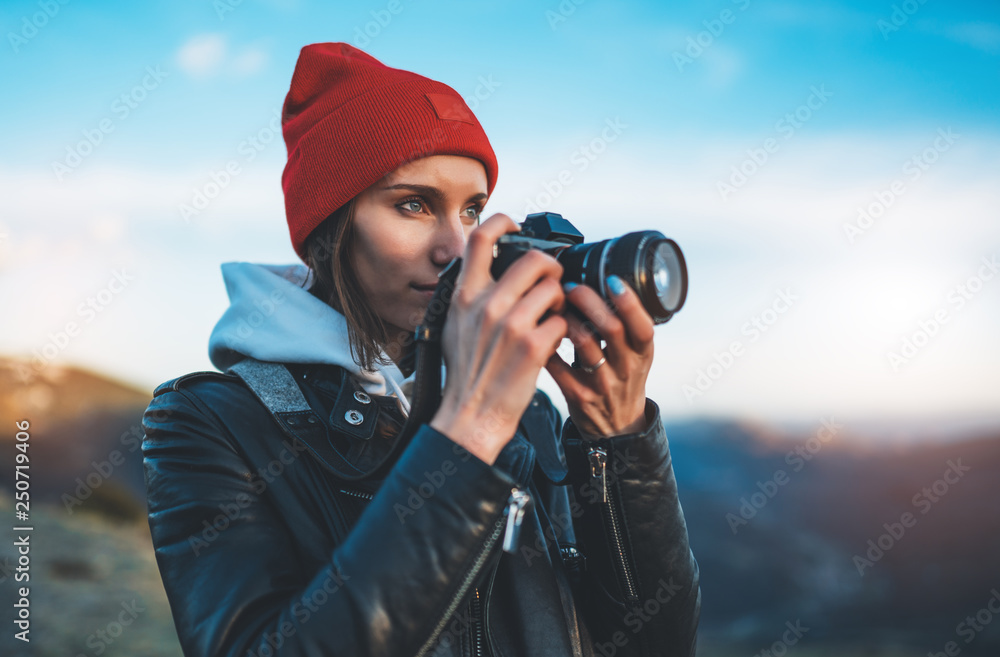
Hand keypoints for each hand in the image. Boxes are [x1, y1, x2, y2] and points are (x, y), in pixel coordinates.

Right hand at [430, 213, 568, 465]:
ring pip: (555, 289)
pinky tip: (553, 342)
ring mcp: (511, 325)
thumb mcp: (454, 325)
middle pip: (534, 259)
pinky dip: (564, 331)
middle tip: (554, 281)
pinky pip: (563, 322)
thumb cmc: (466, 373)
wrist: (471, 415)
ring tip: (554, 317)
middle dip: (552, 267)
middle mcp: (486, 305)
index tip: (517, 227)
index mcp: (464, 296)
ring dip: (562, 301)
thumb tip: (486, 268)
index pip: (481, 239)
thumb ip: (470, 295)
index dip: (503, 222)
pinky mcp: (533, 347)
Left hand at [545, 276, 653, 437]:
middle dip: (589, 301)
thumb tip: (603, 281)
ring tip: (555, 306)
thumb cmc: (622, 378)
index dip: (629, 302)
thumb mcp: (635, 354)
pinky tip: (540, 330)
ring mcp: (602, 384)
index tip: (611, 280)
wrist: (617, 426)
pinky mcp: (578, 396)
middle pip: (611, 328)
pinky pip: (559, 364)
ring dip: (566, 319)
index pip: (643, 326)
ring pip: (584, 344)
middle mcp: (626, 368)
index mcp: (643, 353)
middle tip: (570, 286)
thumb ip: (625, 325)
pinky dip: (548, 343)